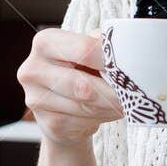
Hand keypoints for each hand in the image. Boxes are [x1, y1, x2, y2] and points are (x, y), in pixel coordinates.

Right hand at [16, 28, 124, 145]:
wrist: (62, 106)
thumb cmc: (79, 71)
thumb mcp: (89, 52)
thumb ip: (101, 46)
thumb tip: (125, 49)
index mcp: (45, 42)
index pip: (84, 49)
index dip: (110, 60)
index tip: (130, 67)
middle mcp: (33, 69)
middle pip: (84, 85)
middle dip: (113, 92)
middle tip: (133, 93)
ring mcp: (36, 99)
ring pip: (86, 106)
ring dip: (111, 106)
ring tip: (124, 102)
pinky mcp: (47, 123)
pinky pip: (84, 123)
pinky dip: (103, 118)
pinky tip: (108, 112)